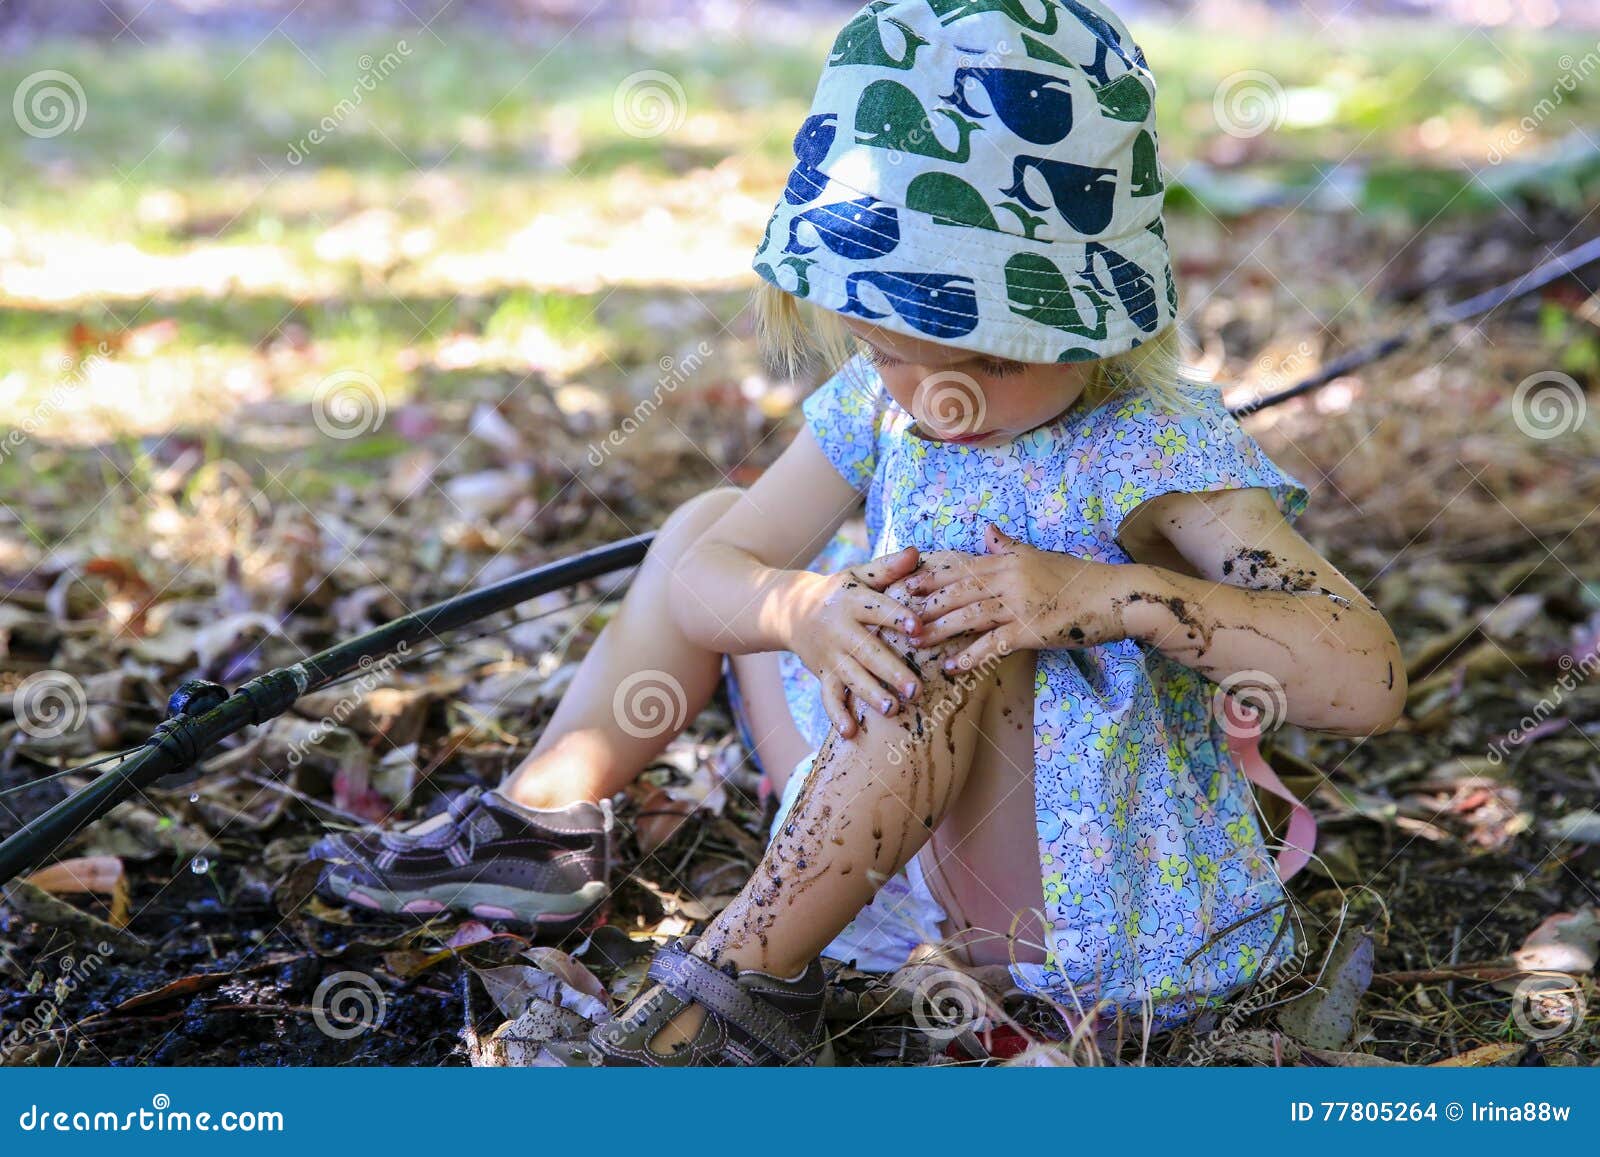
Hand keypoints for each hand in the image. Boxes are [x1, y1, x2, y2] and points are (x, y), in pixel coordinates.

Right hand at [785, 546, 925, 736]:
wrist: (790, 609)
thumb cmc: (839, 591)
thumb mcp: (859, 574)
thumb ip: (888, 567)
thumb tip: (916, 552)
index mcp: (852, 602)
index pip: (877, 609)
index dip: (896, 617)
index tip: (917, 627)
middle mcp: (840, 629)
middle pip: (867, 651)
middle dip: (891, 670)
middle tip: (915, 688)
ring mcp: (830, 655)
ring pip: (851, 677)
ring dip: (870, 695)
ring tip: (892, 710)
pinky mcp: (822, 674)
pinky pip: (828, 697)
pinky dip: (837, 715)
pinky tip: (850, 733)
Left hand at [905, 524, 1133, 670]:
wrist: (1115, 597)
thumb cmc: (1078, 578)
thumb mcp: (1040, 556)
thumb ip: (1009, 546)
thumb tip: (987, 530)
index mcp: (1010, 561)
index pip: (962, 567)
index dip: (932, 576)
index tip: (905, 583)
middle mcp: (1010, 579)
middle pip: (958, 590)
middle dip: (926, 602)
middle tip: (898, 614)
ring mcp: (1019, 605)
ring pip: (969, 616)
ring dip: (940, 630)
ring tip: (916, 641)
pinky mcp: (1030, 630)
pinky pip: (993, 645)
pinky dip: (971, 656)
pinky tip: (952, 667)